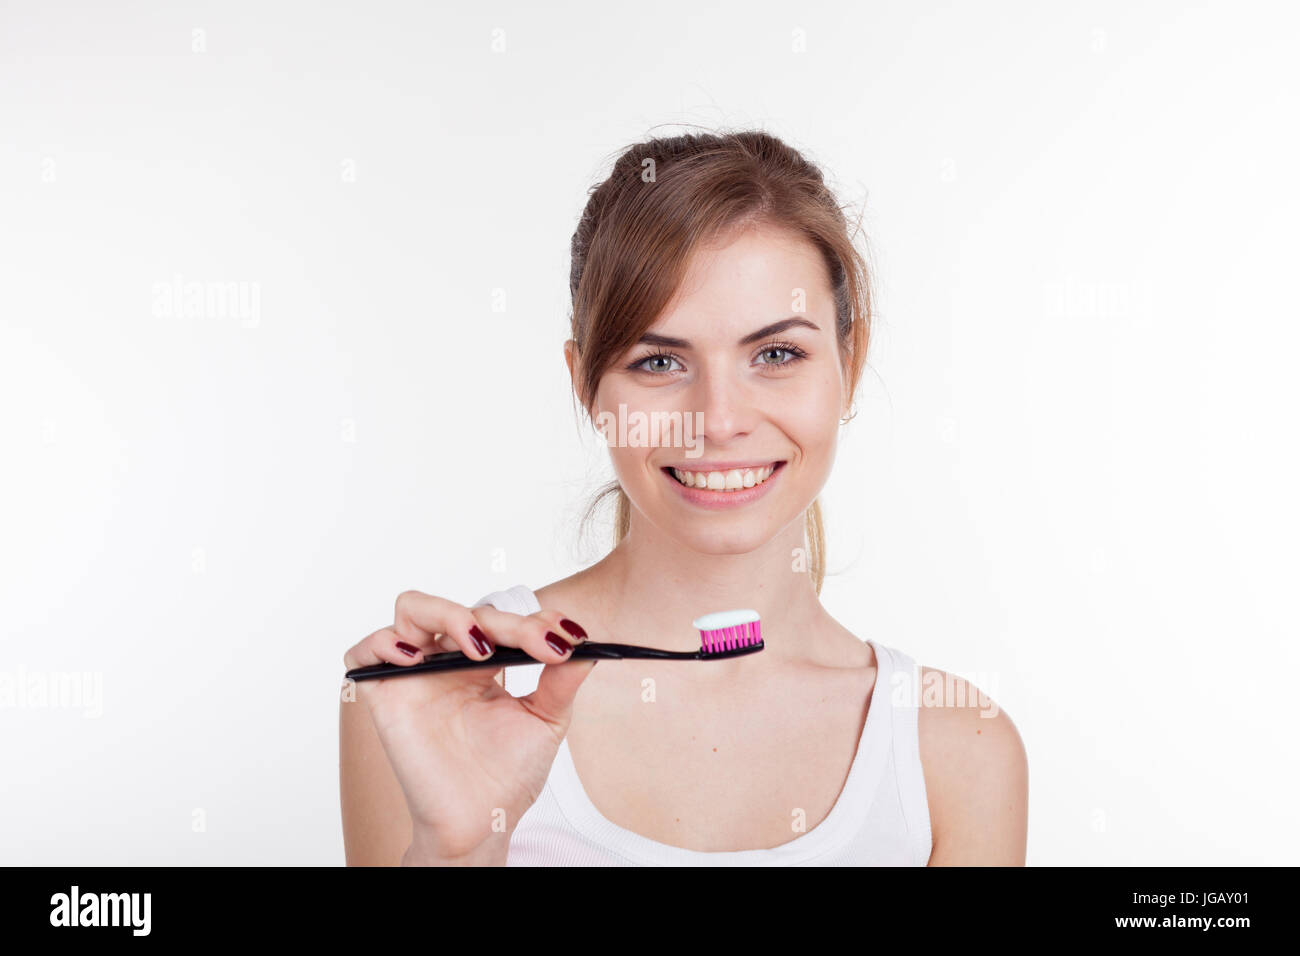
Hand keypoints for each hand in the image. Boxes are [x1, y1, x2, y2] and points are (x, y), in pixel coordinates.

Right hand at [343, 591, 595, 861]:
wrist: (481, 821)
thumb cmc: (508, 774)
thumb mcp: (546, 720)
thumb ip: (563, 680)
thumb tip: (585, 644)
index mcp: (481, 662)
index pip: (502, 619)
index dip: (533, 620)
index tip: (569, 638)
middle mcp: (445, 660)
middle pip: (467, 611)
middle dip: (508, 622)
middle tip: (539, 644)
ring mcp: (413, 673)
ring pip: (413, 609)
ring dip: (449, 614)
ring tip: (479, 646)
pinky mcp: (384, 694)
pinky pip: (363, 652)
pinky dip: (382, 643)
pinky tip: (414, 657)